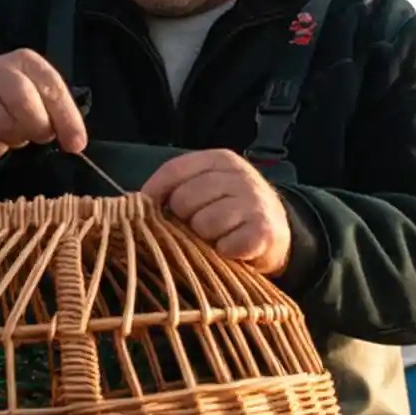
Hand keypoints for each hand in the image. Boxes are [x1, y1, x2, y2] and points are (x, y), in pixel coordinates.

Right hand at [0, 48, 86, 160]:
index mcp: (26, 60)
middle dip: (37, 127)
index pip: (52, 89)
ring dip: (14, 139)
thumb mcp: (46, 98)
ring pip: (1, 124)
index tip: (75, 145)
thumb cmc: (23, 99)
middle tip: (39, 135)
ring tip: (16, 132)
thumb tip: (76, 144)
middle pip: (23, 103)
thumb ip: (64, 117)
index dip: (67, 120)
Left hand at [141, 149, 290, 275]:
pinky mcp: (264, 231)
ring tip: (218, 238)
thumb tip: (136, 205)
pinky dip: (224, 254)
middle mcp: (239, 175)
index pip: (174, 170)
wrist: (279, 232)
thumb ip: (177, 189)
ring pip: (204, 223)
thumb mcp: (207, 190)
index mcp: (220, 160)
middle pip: (185, 199)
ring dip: (206, 239)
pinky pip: (225, 246)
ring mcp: (254, 202)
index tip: (147, 210)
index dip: (154, 192)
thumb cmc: (231, 212)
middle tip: (199, 228)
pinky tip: (231, 250)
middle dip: (185, 220)